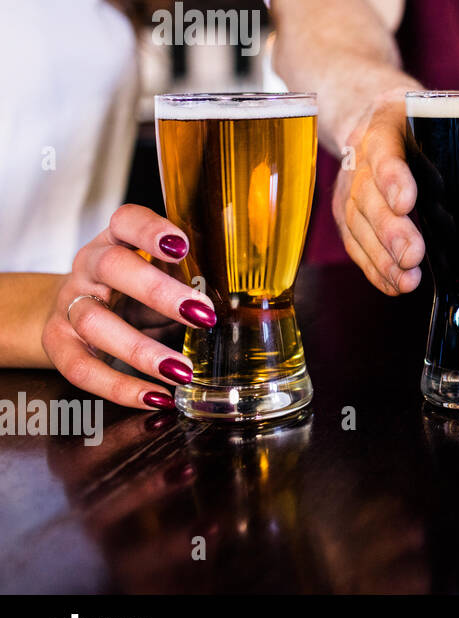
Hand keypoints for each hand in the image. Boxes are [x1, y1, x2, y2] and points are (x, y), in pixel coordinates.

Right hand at [42, 205, 217, 409]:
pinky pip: (82, 369)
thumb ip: (187, 277)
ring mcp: (68, 304)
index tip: (182, 245)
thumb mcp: (157, 273)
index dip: (150, 230)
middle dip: (159, 292)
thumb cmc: (130, 289)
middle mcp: (87, 267)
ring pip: (96, 323)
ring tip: (182, 371)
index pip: (126, 221)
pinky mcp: (58, 344)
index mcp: (115, 241)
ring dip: (142, 350)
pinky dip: (121, 387)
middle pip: (112, 268)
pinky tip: (156, 397)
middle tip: (204, 316)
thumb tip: (241, 303)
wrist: (70, 309)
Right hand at [333, 87, 423, 294]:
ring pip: (358, 224)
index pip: (384, 150)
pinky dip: (374, 267)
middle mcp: (361, 156)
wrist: (374, 118)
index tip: (407, 202)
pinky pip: (355, 242)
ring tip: (407, 280)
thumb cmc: (423, 123)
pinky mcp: (347, 212)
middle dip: (390, 230)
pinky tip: (395, 284)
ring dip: (381, 257)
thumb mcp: (446, 114)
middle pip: (368, 195)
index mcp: (387, 124)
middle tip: (412, 255)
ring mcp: (350, 186)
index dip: (392, 177)